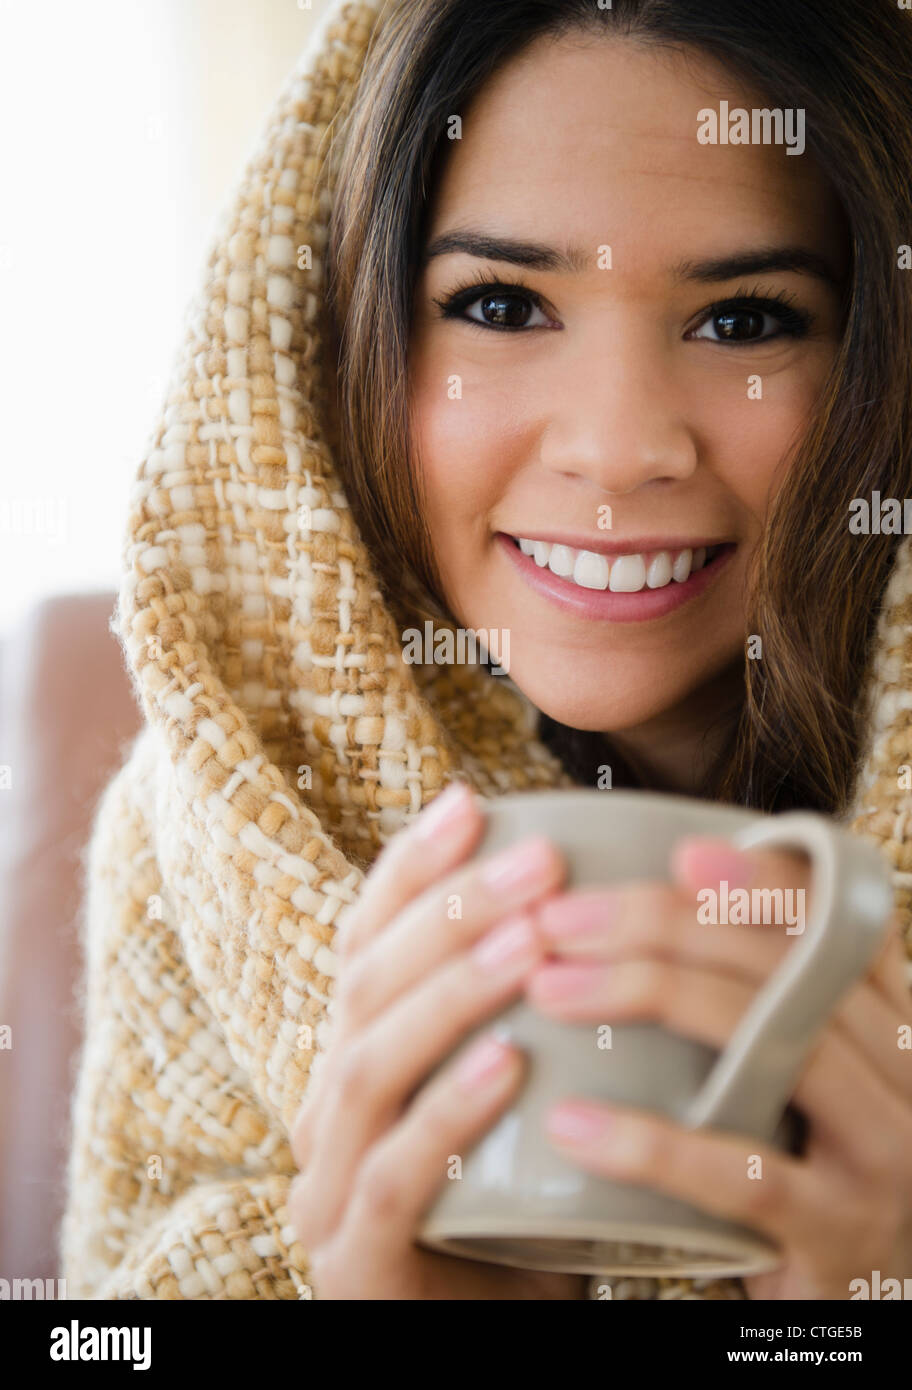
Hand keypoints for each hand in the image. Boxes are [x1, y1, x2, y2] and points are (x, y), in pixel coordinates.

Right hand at [288, 781, 587, 1299]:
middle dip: (449, 911)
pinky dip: (449, 1113)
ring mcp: (327, 1187)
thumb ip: (525, 1004)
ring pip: (368, 1068)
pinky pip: (395, 1178)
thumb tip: (591, 887)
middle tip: (537, 859)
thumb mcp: (520, 1087)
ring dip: (450, 994)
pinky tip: (511, 1064)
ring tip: (529, 942)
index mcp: (354, 1054)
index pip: (363, 941)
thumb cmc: (524, 1202)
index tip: (472, 802)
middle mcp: (323, 1109)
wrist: (499, 1333)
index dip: (411, 867)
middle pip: (364, 986)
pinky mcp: (356, 1261)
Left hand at [522, 834, 911, 1299]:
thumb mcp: (801, 1068)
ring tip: (550, 987)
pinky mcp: (838, 1231)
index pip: (836, 919)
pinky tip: (572, 1123)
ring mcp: (884, 1154)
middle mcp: (905, 1073)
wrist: (859, 1304)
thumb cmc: (809, 1164)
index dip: (763, 877)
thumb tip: (677, 867)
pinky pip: (742, 1176)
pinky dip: (652, 1144)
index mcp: (894, 1020)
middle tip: (562, 919)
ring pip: (771, 1040)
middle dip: (664, 924)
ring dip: (650, 995)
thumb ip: (760, 984)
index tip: (677, 853)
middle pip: (785, 964)